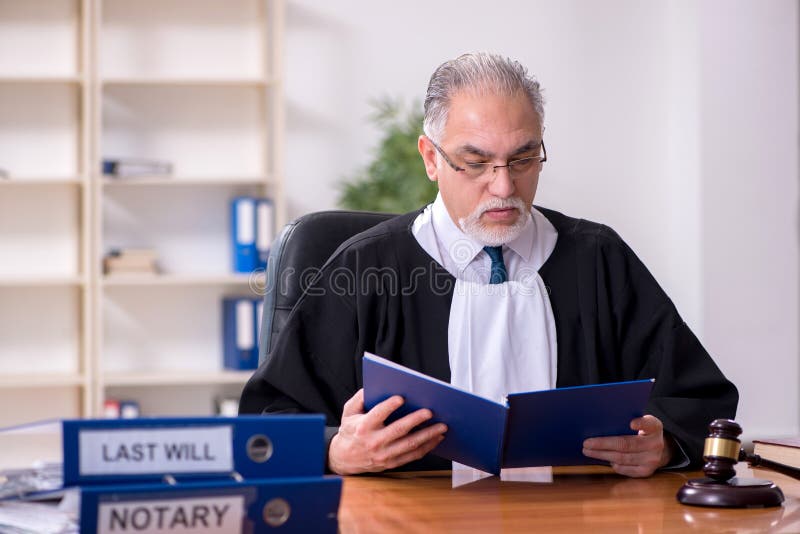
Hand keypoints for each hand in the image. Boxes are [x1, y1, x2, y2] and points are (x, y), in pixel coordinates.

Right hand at [328, 389, 446, 474]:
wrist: (344, 458)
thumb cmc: (350, 430)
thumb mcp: (349, 412)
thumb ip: (360, 398)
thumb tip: (373, 386)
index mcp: (363, 427)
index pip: (377, 415)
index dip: (388, 406)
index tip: (401, 397)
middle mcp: (374, 442)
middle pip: (398, 430)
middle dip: (415, 420)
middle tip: (430, 411)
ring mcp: (384, 455)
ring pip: (409, 445)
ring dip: (428, 435)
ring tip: (442, 426)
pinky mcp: (391, 463)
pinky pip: (412, 456)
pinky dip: (427, 447)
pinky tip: (436, 439)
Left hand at [582, 415, 672, 477]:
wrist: (659, 449)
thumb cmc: (642, 432)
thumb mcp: (641, 422)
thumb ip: (628, 419)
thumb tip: (602, 420)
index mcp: (655, 427)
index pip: (649, 424)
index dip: (640, 423)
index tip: (631, 423)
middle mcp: (656, 444)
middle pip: (626, 444)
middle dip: (604, 444)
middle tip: (586, 443)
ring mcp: (652, 460)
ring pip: (623, 458)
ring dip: (602, 455)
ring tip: (588, 451)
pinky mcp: (646, 472)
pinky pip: (625, 469)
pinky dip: (613, 464)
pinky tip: (603, 459)